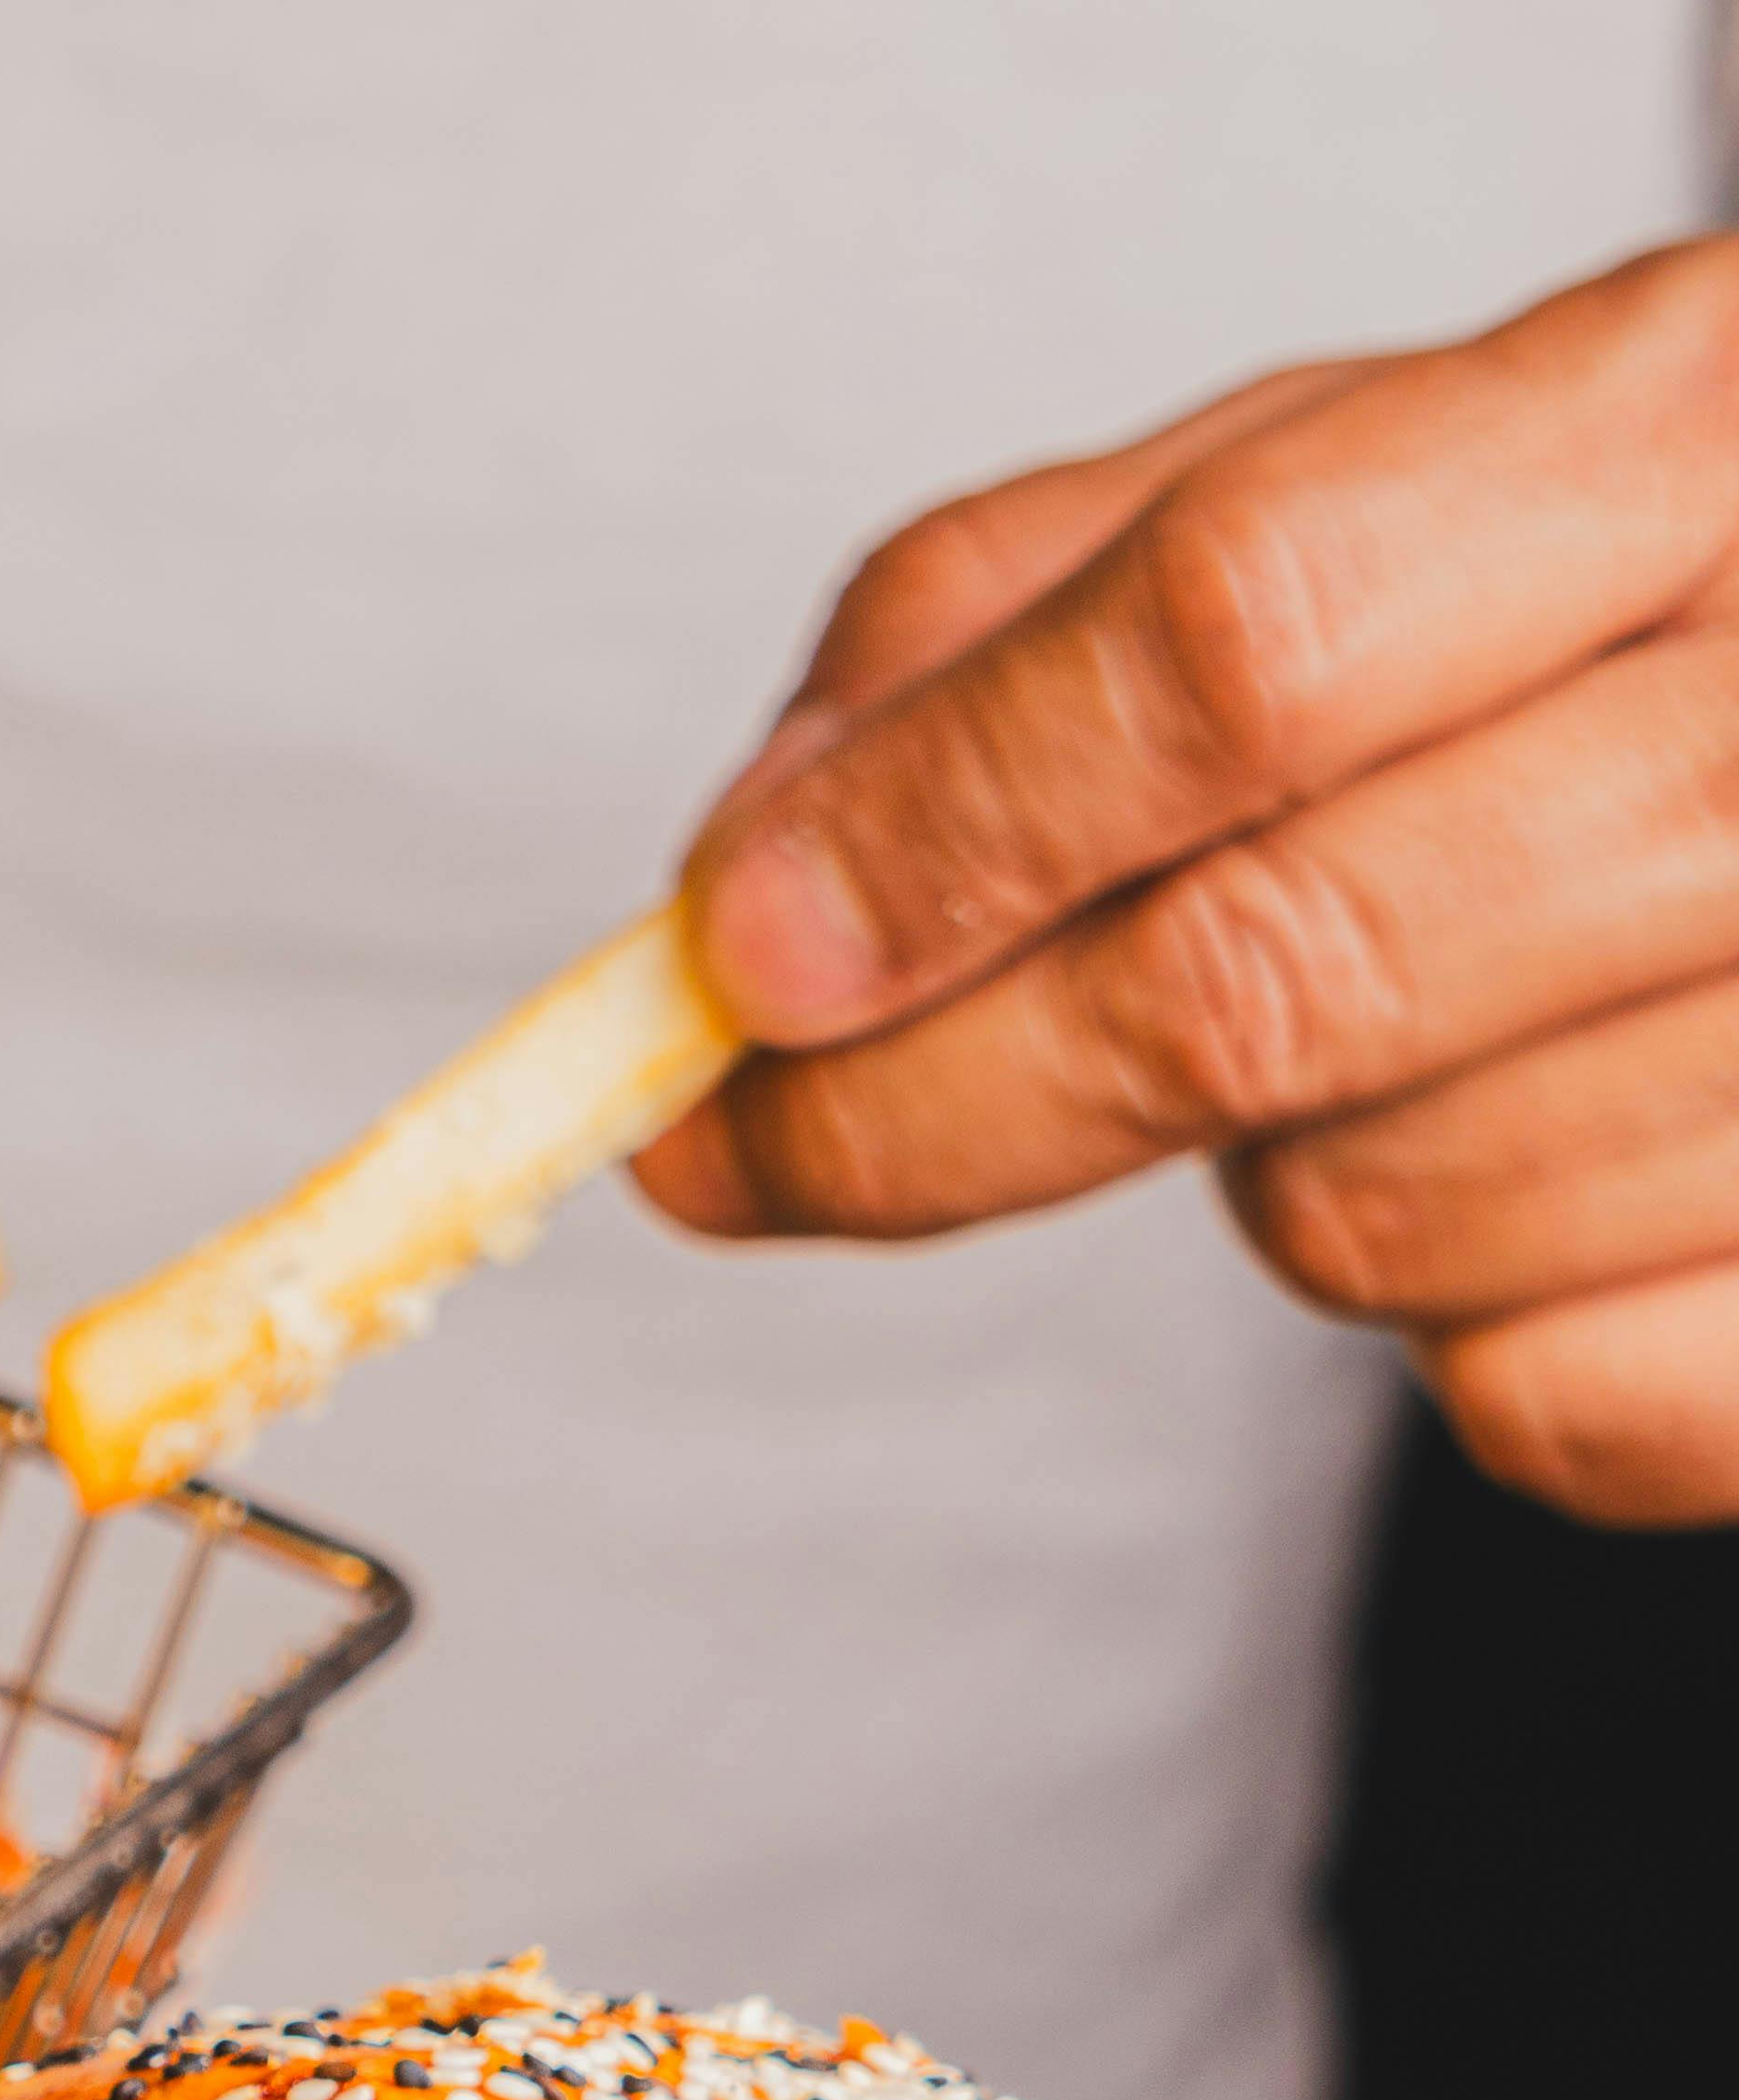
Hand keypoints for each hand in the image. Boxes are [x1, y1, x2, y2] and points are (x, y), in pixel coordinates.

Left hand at [637, 244, 1738, 1525]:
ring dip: (1259, 1184)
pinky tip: (1526, 1170)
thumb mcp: (1334, 491)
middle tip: (749, 1147)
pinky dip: (1463, 1332)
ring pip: (1369, 1220)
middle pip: (1262, 976)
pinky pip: (1530, 1397)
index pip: (1248, 637)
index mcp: (1689, 427)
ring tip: (1363, 1050)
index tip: (732, 961)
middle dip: (929, 1103)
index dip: (942, 828)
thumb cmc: (1604, 625)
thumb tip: (759, 868)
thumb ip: (1007, 624)